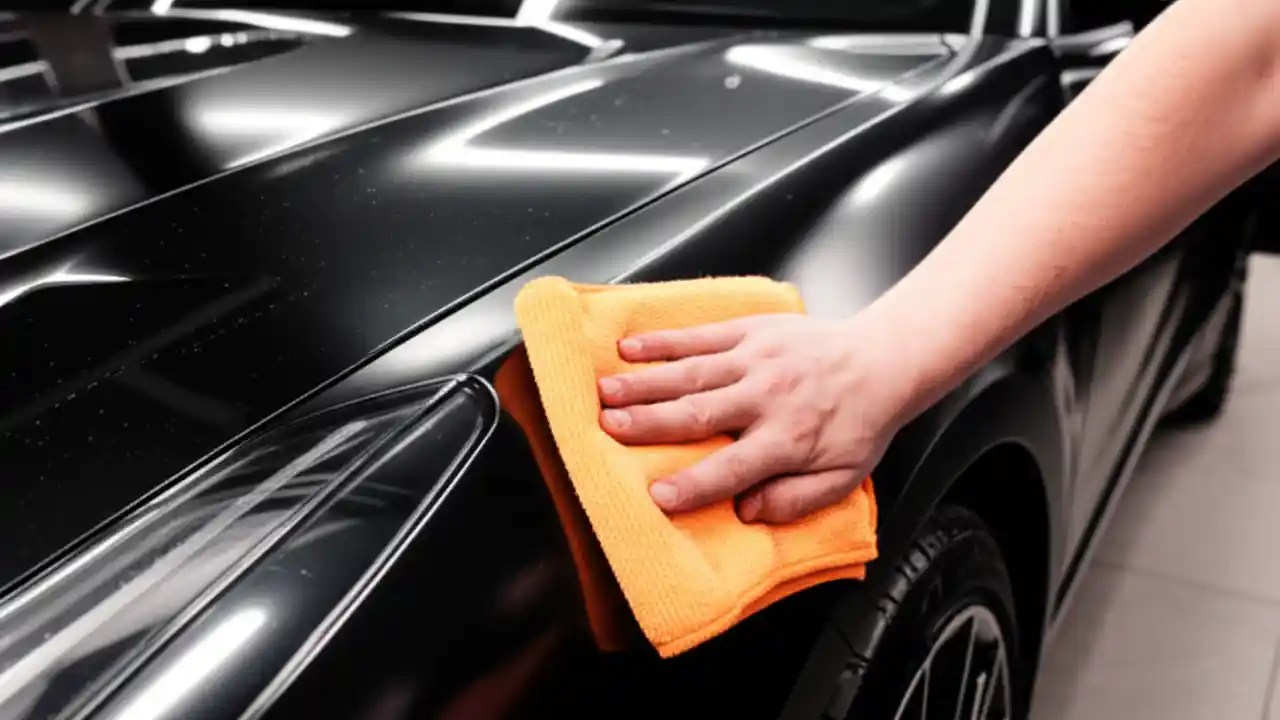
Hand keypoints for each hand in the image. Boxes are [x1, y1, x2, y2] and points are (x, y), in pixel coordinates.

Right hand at [596, 313, 908, 522]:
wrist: (881, 360)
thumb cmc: (856, 422)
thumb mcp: (843, 478)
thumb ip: (795, 500)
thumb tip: (747, 512)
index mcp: (789, 439)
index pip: (733, 468)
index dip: (694, 485)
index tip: (657, 497)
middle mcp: (768, 396)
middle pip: (699, 414)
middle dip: (649, 422)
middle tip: (608, 429)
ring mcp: (756, 359)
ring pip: (691, 373)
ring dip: (644, 382)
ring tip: (605, 392)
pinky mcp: (751, 330)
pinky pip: (699, 336)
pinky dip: (662, 342)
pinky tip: (629, 348)